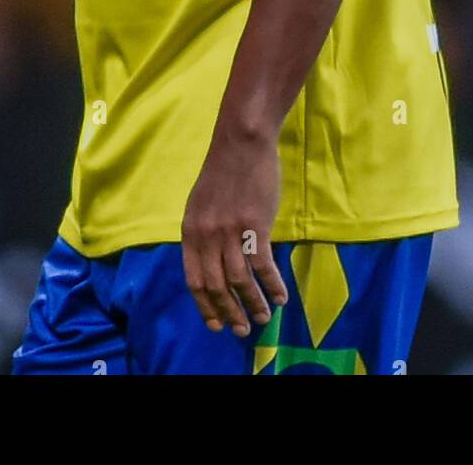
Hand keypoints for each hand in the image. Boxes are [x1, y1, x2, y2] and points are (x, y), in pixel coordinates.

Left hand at [181, 130, 288, 336]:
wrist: (241, 142)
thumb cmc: (225, 170)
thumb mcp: (202, 203)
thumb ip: (205, 233)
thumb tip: (216, 262)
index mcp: (190, 231)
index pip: (194, 280)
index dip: (205, 307)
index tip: (216, 326)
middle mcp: (206, 235)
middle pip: (216, 286)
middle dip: (230, 313)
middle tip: (244, 330)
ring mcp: (229, 231)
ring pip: (239, 281)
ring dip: (253, 304)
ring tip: (264, 318)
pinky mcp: (254, 225)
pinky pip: (262, 266)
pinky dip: (272, 285)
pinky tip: (281, 296)